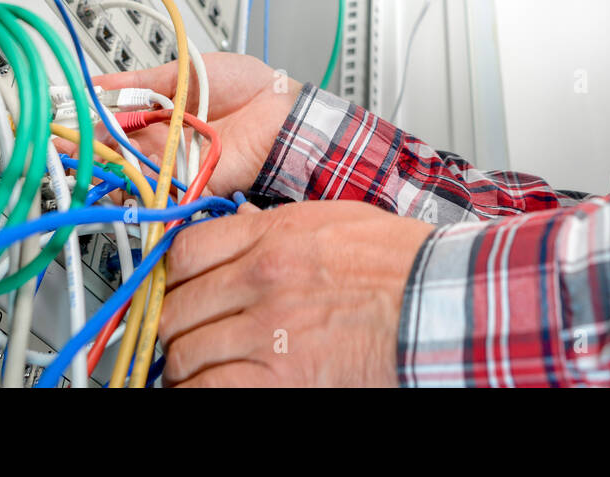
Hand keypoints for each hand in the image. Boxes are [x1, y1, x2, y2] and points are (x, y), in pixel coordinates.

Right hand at [73, 53, 302, 195]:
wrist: (282, 112)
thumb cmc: (247, 87)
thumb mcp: (187, 70)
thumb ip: (143, 81)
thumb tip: (99, 81)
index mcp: (159, 114)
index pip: (112, 120)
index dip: (87, 119)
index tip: (62, 115)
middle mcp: (162, 142)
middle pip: (113, 150)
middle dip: (86, 146)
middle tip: (62, 140)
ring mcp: (174, 164)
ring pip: (127, 172)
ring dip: (104, 166)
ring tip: (80, 155)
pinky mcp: (189, 184)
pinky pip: (156, 191)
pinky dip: (134, 186)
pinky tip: (115, 174)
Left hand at [159, 200, 435, 385]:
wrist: (437, 303)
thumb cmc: (400, 263)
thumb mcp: (334, 219)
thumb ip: (277, 227)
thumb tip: (241, 233)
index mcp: (274, 236)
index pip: (185, 251)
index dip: (173, 274)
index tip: (177, 287)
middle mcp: (261, 279)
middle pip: (178, 304)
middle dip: (176, 322)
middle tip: (186, 332)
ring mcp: (266, 331)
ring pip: (183, 351)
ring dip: (185, 362)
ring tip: (200, 366)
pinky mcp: (278, 379)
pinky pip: (206, 389)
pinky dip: (199, 390)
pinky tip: (210, 386)